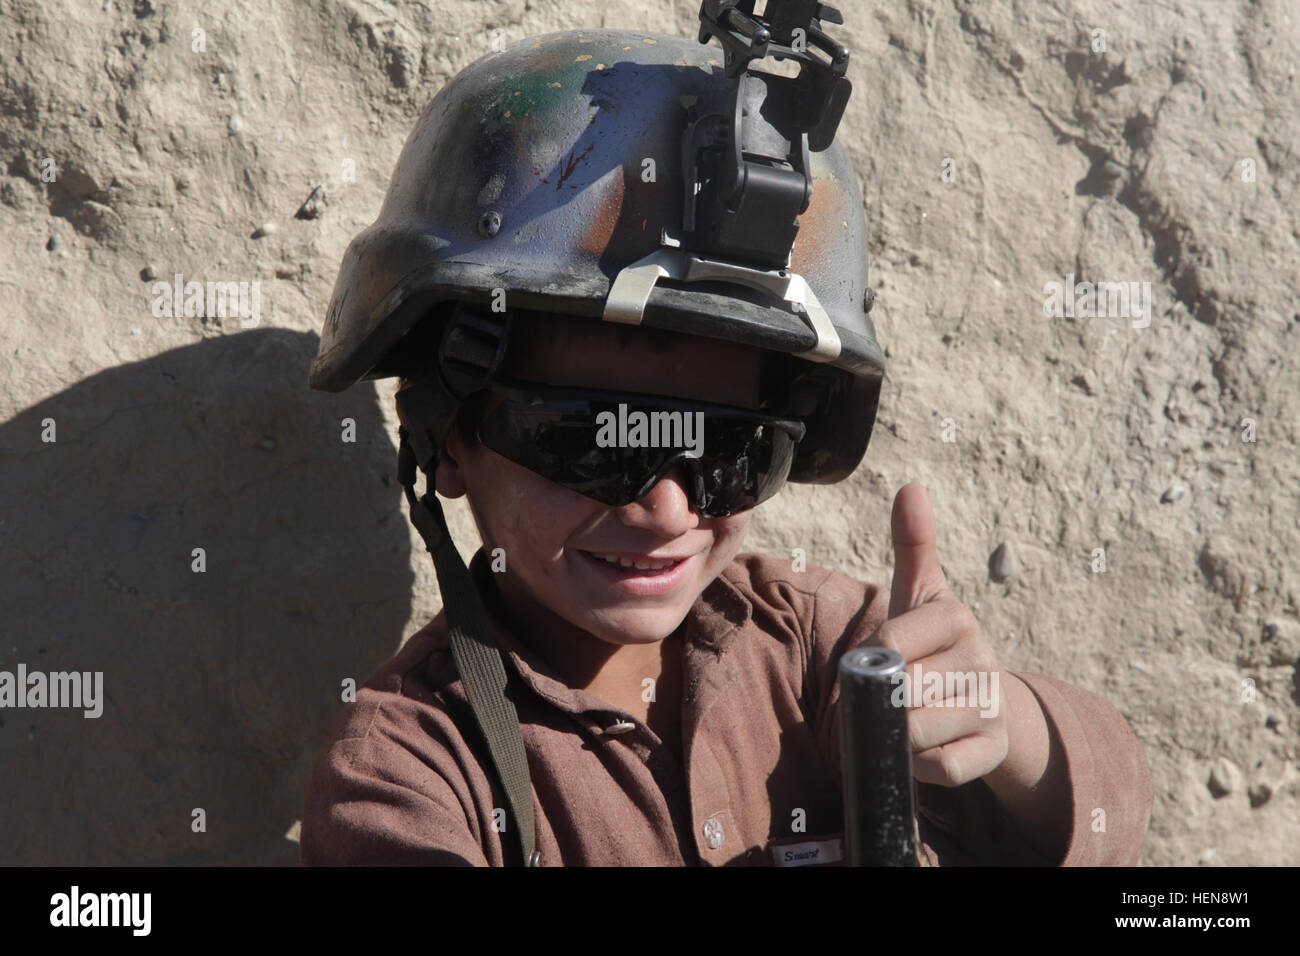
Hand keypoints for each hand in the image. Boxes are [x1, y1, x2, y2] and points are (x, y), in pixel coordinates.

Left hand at [873, 483, 1009, 786]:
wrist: (989, 703)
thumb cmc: (936, 645)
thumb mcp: (922, 595)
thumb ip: (913, 545)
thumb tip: (911, 486)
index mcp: (957, 617)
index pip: (888, 644)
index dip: (868, 661)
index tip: (874, 662)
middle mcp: (981, 660)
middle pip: (900, 690)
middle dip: (879, 700)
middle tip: (882, 698)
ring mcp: (990, 708)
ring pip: (917, 731)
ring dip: (894, 734)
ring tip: (900, 721)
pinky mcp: (991, 752)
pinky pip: (941, 768)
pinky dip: (920, 765)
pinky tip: (921, 749)